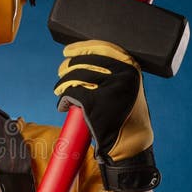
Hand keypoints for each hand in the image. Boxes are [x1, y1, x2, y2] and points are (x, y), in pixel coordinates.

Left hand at [54, 40, 160, 191]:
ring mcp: (108, 88)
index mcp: (130, 67)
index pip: (102, 47)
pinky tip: (63, 104)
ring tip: (60, 90)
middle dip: (68, 66)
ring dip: (62, 83)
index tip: (69, 51)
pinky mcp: (93, 102)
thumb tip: (88, 57)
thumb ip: (116, 72)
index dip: (81, 47)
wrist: (130, 143)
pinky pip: (71, 93)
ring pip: (74, 77)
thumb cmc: (126, 116)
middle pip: (84, 61)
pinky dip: (62, 99)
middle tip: (62, 72)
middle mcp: (121, 75)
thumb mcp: (129, 88)